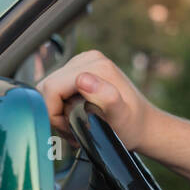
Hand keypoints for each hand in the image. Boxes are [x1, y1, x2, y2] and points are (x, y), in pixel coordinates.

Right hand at [35, 50, 160, 151]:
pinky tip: (77, 116)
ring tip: (77, 125)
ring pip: (49, 89)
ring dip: (58, 111)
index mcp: (96, 66)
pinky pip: (56, 87)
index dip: (54, 114)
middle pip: (47, 87)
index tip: (71, 128)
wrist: (142, 124)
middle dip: (55, 113)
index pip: (51, 88)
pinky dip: (61, 105)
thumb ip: (106, 98)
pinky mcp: (80, 69)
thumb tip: (82, 79)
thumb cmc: (131, 125)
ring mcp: (83, 62)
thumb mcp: (120, 117)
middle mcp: (89, 59)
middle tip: (74, 130)